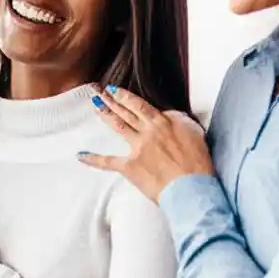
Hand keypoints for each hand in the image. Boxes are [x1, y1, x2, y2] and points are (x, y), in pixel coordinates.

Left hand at [78, 85, 214, 201]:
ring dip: (106, 114)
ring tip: (95, 105)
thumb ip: (181, 123)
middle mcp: (149, 131)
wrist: (191, 186)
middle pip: (127, 112)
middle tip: (99, 92)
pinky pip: (108, 161)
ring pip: (119, 126)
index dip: (126, 97)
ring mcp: (138, 147)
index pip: (141, 106)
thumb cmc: (198, 165)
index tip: (116, 90)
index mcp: (164, 123)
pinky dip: (93, 159)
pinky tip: (80, 155)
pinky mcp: (130, 166)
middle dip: (112, 100)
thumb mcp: (196, 135)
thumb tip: (171, 117)